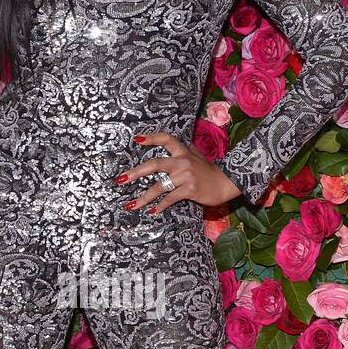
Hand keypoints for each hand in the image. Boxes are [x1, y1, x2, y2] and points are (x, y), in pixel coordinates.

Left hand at [116, 131, 242, 213]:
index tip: (136, 139)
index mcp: (183, 151)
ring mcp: (186, 176)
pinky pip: (170, 198)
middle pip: (155, 164)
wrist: (227, 183)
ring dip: (144, 197)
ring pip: (159, 186)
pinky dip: (160, 205)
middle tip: (120, 179)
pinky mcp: (190, 190)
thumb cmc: (210, 171)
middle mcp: (183, 161)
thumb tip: (169, 145)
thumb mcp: (197, 156)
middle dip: (135, 172)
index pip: (166, 139)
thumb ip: (184, 151)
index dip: (151, 138)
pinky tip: (153, 211)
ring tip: (131, 205)